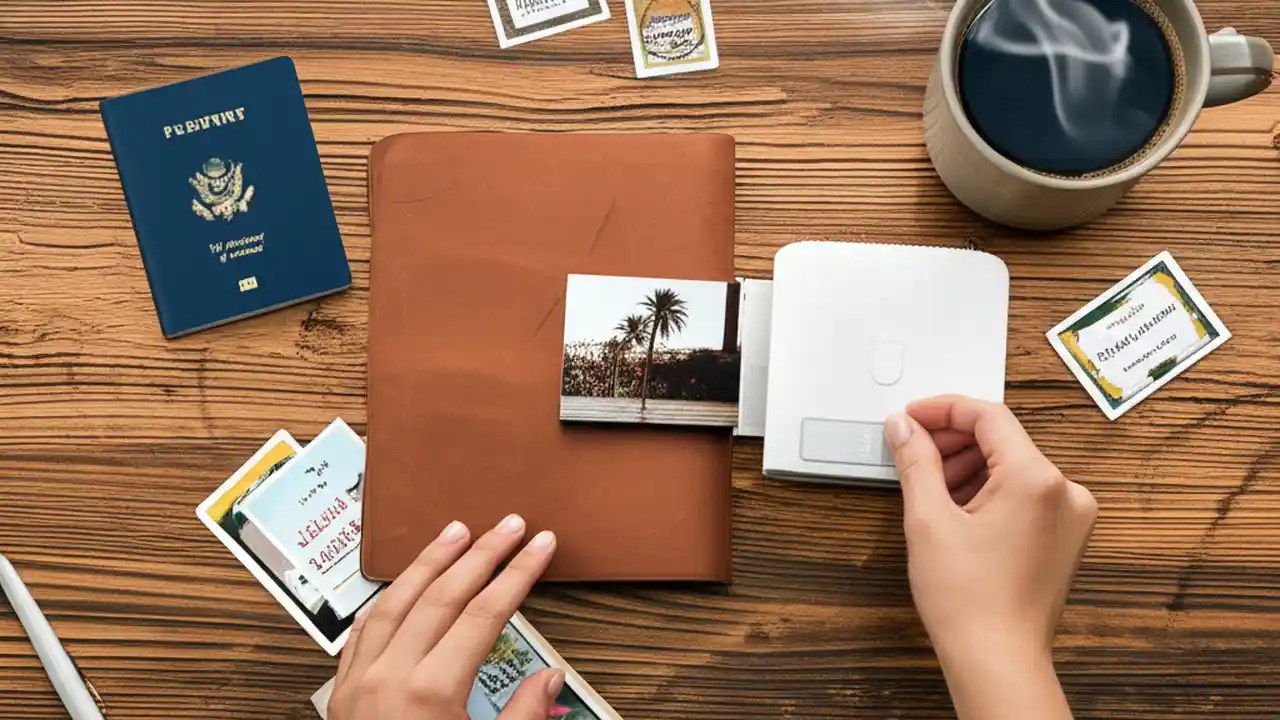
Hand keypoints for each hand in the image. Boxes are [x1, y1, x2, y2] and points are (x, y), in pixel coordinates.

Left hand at [329, 515, 560, 719]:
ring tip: (457, 532)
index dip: (518, 574)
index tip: (541, 546)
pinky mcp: (340, 699)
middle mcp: (389, 679)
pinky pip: (361, 633)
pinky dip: (387, 601)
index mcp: (431, 694)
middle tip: (511, 525)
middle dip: (482, 554)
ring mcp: (358, 686)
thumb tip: (550, 676)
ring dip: (429, 562)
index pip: (485, 613)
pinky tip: (402, 586)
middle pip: (442, 595)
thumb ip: (524, 718)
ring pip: (395, 602)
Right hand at [885, 395, 1096, 719]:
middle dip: (953, 442)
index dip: (943, 409)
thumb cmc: (970, 603)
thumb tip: (904, 427)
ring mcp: (1071, 515)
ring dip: (969, 467)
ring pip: (1013, 466)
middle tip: (912, 452)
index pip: (989, 416)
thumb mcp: (928, 520)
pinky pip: (1026, 493)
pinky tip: (956, 511)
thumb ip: (916, 461)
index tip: (911, 417)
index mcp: (1037, 479)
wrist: (998, 661)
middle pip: (1003, 439)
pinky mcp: (1066, 536)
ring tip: (930, 490)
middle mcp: (1065, 491)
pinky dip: (990, 491)